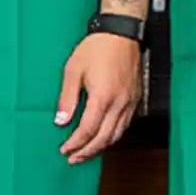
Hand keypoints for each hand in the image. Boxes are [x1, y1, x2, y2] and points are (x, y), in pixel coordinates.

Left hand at [56, 33, 141, 163]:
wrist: (121, 34)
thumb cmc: (96, 49)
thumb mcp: (72, 71)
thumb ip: (67, 98)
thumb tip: (60, 121)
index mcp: (102, 97)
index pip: (88, 130)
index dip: (75, 143)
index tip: (64, 150)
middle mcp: (119, 103)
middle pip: (104, 138)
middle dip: (87, 151)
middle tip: (72, 159)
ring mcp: (130, 102)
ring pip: (117, 134)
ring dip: (101, 146)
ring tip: (85, 152)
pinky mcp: (135, 99)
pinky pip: (124, 124)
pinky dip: (112, 135)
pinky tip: (102, 137)